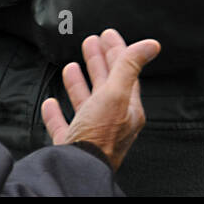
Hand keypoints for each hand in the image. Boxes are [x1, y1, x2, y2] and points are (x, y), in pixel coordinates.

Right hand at [42, 29, 160, 171]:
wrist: (77, 169)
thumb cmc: (99, 135)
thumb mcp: (116, 94)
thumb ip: (129, 67)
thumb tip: (152, 45)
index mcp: (126, 109)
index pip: (125, 73)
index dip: (117, 51)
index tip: (107, 34)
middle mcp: (110, 121)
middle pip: (105, 85)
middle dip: (98, 62)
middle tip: (91, 42)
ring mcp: (89, 134)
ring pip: (85, 104)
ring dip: (78, 84)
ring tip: (71, 66)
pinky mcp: (70, 145)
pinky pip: (62, 125)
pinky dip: (56, 113)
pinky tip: (51, 103)